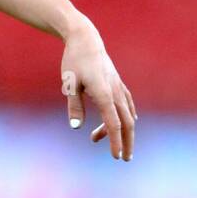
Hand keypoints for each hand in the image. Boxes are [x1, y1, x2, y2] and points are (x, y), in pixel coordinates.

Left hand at [61, 23, 135, 159]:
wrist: (85, 39)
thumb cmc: (74, 61)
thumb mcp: (69, 84)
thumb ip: (74, 106)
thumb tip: (76, 127)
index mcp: (104, 93)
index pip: (113, 123)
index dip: (116, 142)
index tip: (117, 157)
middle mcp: (115, 92)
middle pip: (127, 122)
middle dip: (127, 142)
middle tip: (124, 159)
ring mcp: (119, 87)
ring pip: (127, 114)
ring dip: (121, 130)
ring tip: (96, 139)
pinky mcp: (117, 83)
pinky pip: (127, 104)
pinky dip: (126, 116)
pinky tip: (126, 123)